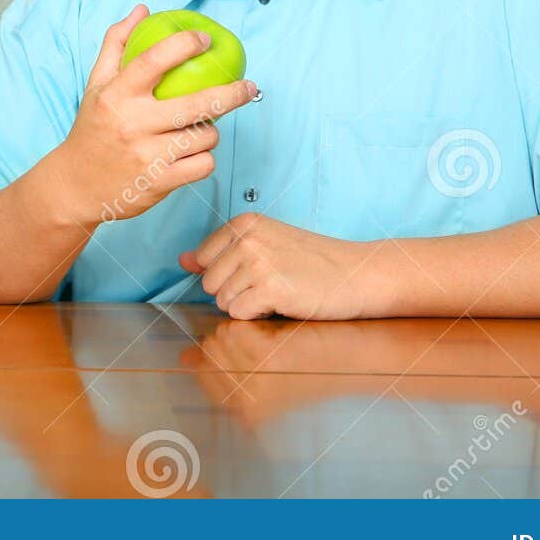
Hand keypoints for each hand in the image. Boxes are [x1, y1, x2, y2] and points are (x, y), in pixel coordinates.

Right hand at [53, 4, 255, 224]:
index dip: (185, 44)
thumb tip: (143, 10)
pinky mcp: (159, 183)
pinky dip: (204, 158)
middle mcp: (132, 123)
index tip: (206, 39)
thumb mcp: (96, 84)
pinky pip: (203, 165)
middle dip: (232, 93)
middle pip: (197, 104)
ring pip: (204, 136)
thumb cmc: (92, 128)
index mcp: (117, 95)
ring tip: (200, 128)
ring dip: (210, 131)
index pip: (154, 60)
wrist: (76, 185)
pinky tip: (194, 153)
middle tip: (248, 86)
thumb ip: (117, 44)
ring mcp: (147, 156)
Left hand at [179, 213, 391, 320]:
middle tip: (271, 284)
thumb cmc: (313, 262)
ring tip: (279, 292)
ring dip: (248, 305)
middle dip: (236, 292)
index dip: (229, 274)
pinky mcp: (269, 288)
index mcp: (244, 223)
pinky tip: (283, 302)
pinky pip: (239, 315)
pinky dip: (259, 316)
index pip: (204, 259)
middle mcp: (247, 238)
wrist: (357, 273)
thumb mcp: (265, 245)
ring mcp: (257, 262)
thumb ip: (220, 252)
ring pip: (223, 302)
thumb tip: (182, 260)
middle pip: (210, 283)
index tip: (258, 270)